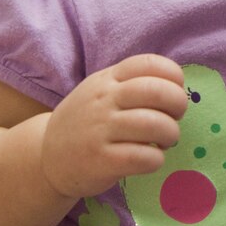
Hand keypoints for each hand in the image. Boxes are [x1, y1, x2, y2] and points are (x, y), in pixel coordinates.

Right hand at [40, 53, 189, 199]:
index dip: (173, 76)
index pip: (149, 64)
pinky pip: (144, 157)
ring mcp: (100, 130)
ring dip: (171, 134)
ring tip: (165, 141)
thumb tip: (178, 87)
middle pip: (157, 92)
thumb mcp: (101, 91)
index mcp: (107, 79)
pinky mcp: (101, 161)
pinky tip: (150, 159)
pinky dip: (157, 159)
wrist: (47, 157)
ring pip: (155, 125)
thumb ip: (132, 83)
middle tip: (176, 117)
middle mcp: (103, 101)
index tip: (175, 91)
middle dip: (178, 104)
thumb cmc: (87, 121)